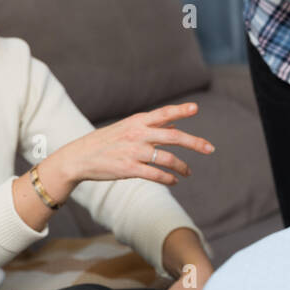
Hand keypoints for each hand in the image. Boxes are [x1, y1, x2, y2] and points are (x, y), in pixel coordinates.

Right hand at [66, 102, 214, 186]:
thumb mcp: (128, 127)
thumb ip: (152, 126)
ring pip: (167, 158)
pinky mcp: (129, 169)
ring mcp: (134, 152)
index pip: (163, 113)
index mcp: (138, 121)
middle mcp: (138, 134)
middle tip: (210, 148)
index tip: (196, 108)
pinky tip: (174, 181)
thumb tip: (176, 126)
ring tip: (189, 172)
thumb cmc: (106, 141)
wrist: (79, 157)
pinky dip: (168, 178)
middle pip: (174, 136)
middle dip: (195, 143)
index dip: (180, 110)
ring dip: (182, 166)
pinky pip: (155, 175)